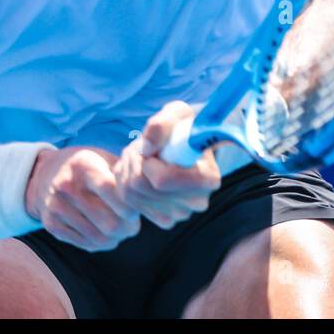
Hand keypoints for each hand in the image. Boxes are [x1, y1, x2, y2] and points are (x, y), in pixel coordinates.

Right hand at [24, 146, 139, 251]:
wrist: (44, 173)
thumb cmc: (85, 166)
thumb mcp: (102, 158)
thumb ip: (124, 176)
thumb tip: (151, 197)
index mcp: (83, 166)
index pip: (112, 192)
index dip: (130, 207)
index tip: (136, 211)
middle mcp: (66, 186)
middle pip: (109, 222)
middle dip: (128, 228)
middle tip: (133, 225)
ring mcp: (56, 207)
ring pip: (99, 237)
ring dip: (117, 238)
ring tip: (122, 230)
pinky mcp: (51, 224)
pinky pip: (85, 244)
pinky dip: (101, 244)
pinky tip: (106, 235)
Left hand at [113, 102, 220, 229]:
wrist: (183, 145)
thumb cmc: (182, 128)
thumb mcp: (177, 113)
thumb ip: (162, 124)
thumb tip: (146, 148)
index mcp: (207, 178)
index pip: (162, 181)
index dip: (147, 162)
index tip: (149, 148)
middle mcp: (196, 202)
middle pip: (142, 187)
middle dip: (134, 161)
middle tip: (141, 147)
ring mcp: (179, 214)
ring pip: (130, 194)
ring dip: (127, 168)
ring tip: (141, 155)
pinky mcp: (162, 220)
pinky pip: (127, 203)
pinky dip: (125, 182)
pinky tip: (139, 170)